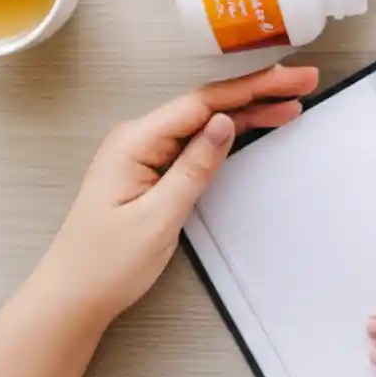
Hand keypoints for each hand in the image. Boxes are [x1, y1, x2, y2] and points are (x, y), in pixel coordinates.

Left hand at [33, 65, 319, 327]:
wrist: (72, 296)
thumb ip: (194, 166)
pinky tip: (253, 125)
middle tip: (303, 82)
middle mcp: (138, 137)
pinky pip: (196, 140)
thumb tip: (225, 124)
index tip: (289, 80)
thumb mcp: (158, 217)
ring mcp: (144, 152)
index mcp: (135, 140)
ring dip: (248, 109)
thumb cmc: (105, 263)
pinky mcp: (151, 168)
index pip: (203, 103)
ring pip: (205, 120)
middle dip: (257, 91)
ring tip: (290, 101)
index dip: (251, 88)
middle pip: (208, 104)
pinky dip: (229, 132)